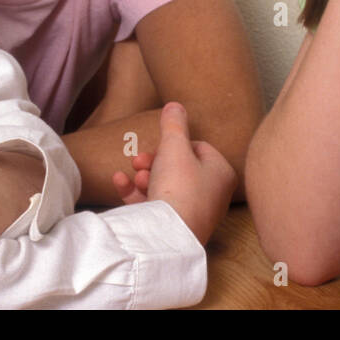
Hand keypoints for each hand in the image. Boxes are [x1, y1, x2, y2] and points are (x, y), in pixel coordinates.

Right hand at [111, 103, 235, 244]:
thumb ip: (174, 124)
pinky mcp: (172, 227)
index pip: (198, 147)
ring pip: (164, 185)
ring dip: (144, 175)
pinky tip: (119, 181)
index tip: (160, 145)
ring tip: (135, 173)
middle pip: (178, 166)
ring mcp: (192, 212)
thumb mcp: (174, 146)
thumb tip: (175, 105)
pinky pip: (152, 204)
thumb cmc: (179, 187)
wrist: (168, 234)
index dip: (174, 143)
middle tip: (139, 160)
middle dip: (154, 160)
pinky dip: (135, 192)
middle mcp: (211, 194)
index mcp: (221, 172)